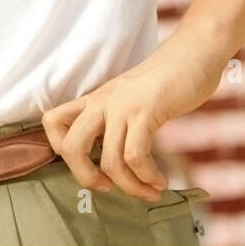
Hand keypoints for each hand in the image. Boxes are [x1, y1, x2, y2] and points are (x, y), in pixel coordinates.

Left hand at [42, 48, 223, 201]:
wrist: (192, 55)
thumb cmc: (166, 82)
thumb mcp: (129, 100)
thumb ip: (117, 122)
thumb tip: (118, 160)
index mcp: (93, 100)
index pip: (52, 121)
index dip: (59, 149)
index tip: (86, 164)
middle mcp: (100, 102)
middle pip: (70, 148)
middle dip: (86, 178)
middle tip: (109, 189)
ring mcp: (121, 106)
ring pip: (109, 161)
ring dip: (129, 186)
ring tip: (148, 191)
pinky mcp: (145, 111)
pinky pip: (135, 155)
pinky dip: (147, 176)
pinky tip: (160, 180)